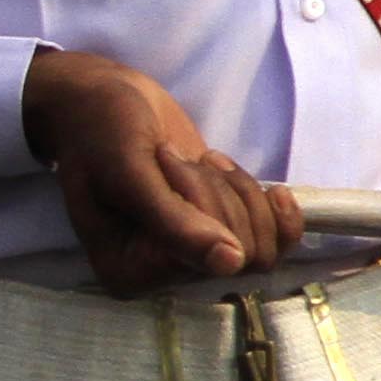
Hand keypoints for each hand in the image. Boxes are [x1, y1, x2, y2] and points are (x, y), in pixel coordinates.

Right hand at [23, 47, 298, 295]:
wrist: (104, 103)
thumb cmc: (103, 131)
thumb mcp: (131, 172)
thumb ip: (175, 222)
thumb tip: (230, 263)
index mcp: (129, 273)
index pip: (202, 259)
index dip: (198, 202)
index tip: (162, 157)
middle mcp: (164, 276)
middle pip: (242, 256)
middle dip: (218, 192)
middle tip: (176, 155)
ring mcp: (195, 257)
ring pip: (264, 245)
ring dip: (239, 191)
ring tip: (201, 159)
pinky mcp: (220, 233)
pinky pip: (277, 240)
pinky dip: (272, 206)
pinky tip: (268, 186)